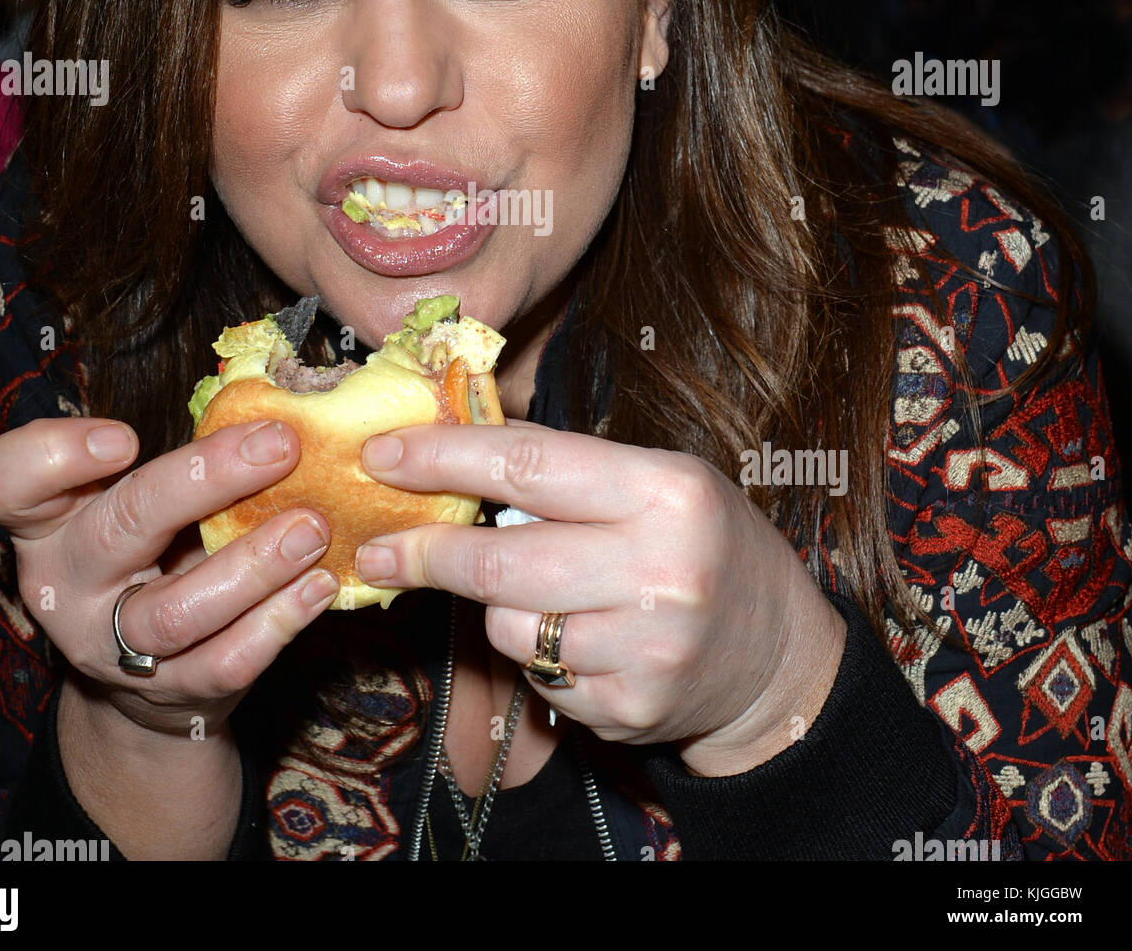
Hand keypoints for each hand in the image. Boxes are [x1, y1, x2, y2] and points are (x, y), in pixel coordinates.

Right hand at [0, 416, 338, 739]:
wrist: (149, 681)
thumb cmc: (155, 551)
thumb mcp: (141, 500)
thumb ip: (183, 461)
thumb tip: (274, 408)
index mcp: (49, 520)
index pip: (7, 483)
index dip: (52, 457)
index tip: (122, 438)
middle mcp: (67, 582)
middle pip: (120, 528)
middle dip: (204, 480)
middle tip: (279, 445)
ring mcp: (113, 646)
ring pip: (176, 610)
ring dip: (254, 564)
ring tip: (312, 528)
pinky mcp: (170, 691)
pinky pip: (225, 661)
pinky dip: (280, 622)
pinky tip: (318, 584)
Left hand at [352, 419, 845, 775]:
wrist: (778, 654)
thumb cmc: (703, 543)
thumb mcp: (657, 480)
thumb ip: (565, 467)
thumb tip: (452, 446)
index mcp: (665, 490)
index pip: (527, 465)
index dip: (442, 459)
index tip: (380, 457)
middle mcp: (660, 568)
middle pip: (500, 559)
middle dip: (425, 553)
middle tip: (377, 549)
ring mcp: (646, 647)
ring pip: (509, 625)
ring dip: (498, 605)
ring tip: (548, 592)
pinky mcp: (630, 709)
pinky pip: (537, 675)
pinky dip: (538, 652)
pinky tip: (582, 637)